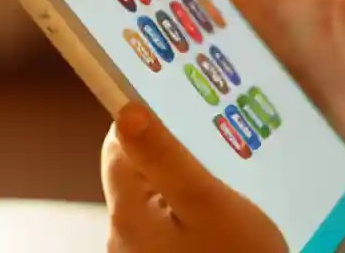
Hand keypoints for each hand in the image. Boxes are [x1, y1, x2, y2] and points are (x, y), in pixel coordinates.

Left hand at [102, 103, 286, 252]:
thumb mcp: (206, 202)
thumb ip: (164, 157)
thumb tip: (124, 108)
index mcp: (127, 215)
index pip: (117, 147)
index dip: (146, 121)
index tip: (184, 107)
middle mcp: (123, 238)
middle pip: (137, 173)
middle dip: (173, 155)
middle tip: (216, 141)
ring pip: (156, 198)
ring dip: (185, 183)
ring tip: (226, 174)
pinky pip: (170, 224)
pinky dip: (191, 211)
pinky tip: (223, 211)